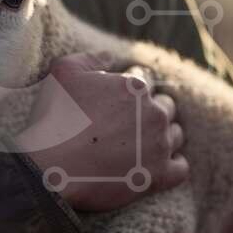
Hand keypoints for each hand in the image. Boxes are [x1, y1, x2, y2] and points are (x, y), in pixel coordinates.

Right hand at [17, 52, 188, 211]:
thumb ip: (91, 58)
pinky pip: (180, 168)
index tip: (120, 100)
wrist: (52, 169)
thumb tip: (110, 56)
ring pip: (175, 135)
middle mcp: (154, 114)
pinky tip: (157, 165)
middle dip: (152, 110)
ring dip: (164, 135)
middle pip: (166, 106)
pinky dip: (172, 165)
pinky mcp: (158, 176)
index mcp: (136, 87)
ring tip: (142, 143)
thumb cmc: (55, 119)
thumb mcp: (64, 72)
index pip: (146, 80)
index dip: (132, 88)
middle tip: (131, 122)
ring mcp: (159, 146)